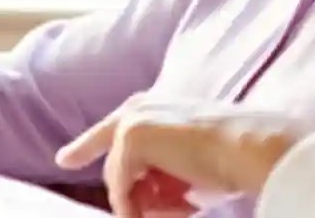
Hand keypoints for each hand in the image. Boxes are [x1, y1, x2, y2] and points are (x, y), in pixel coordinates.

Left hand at [55, 96, 314, 217]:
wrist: (251, 145)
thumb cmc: (234, 156)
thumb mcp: (191, 163)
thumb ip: (161, 171)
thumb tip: (141, 202)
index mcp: (156, 107)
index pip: (113, 130)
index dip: (85, 146)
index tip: (64, 160)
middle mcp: (139, 107)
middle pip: (115, 167)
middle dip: (137, 198)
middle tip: (183, 207)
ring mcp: (131, 119)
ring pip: (120, 182)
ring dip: (148, 204)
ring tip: (189, 206)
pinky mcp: (130, 136)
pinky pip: (122, 190)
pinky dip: (143, 207)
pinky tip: (181, 206)